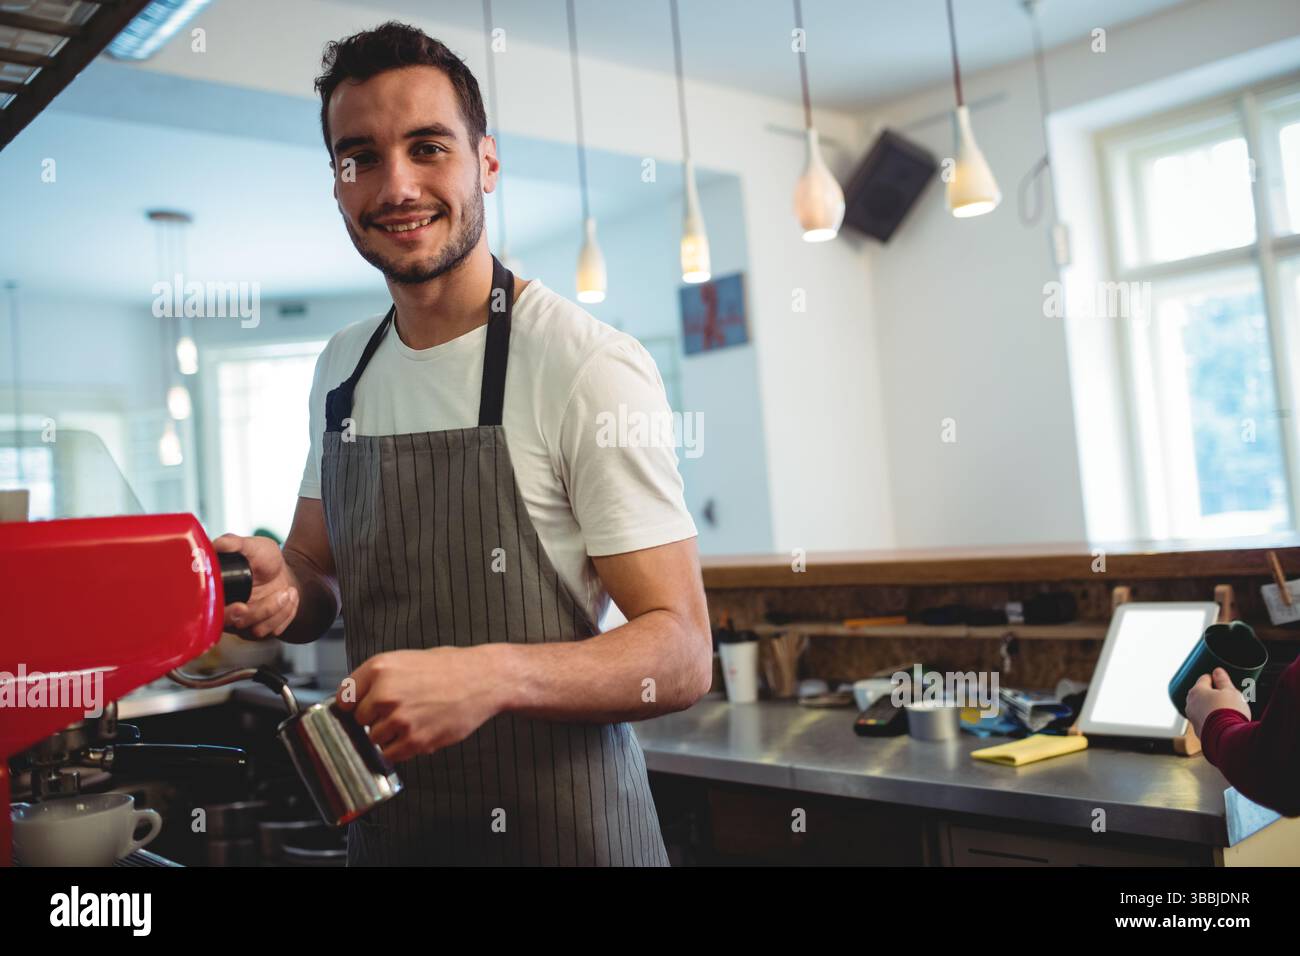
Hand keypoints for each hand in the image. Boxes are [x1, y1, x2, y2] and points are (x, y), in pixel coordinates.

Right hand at [212, 533, 298, 639]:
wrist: (282, 570)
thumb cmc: (262, 558)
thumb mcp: (251, 546)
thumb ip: (234, 543)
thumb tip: (218, 544)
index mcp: (216, 595)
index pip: (214, 614)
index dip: (228, 613)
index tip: (242, 606)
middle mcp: (226, 613)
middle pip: (238, 624)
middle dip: (261, 611)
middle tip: (280, 595)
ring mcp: (244, 624)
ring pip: (258, 630)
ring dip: (278, 609)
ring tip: (289, 590)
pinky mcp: (261, 629)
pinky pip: (273, 630)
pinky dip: (286, 613)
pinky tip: (290, 597)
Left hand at [338, 646, 507, 763]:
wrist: (483, 679)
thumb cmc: (450, 668)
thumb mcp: (406, 660)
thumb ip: (378, 679)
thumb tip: (356, 700)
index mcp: (379, 669)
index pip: (343, 698)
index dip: (352, 705)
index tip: (357, 710)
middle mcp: (384, 694)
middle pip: (358, 721)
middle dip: (374, 719)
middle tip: (397, 711)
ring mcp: (398, 719)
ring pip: (375, 739)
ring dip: (389, 735)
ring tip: (412, 720)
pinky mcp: (414, 740)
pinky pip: (391, 754)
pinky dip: (401, 749)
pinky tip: (418, 732)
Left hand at [1185, 667, 1251, 737]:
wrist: (1228, 738)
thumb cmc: (1229, 711)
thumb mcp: (1230, 691)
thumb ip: (1223, 680)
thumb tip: (1217, 671)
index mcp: (1197, 691)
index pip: (1205, 678)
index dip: (1216, 679)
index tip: (1225, 683)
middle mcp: (1190, 703)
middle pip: (1202, 693)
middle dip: (1214, 694)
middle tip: (1229, 698)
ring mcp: (1192, 718)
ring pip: (1202, 707)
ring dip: (1212, 707)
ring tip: (1228, 711)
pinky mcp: (1198, 730)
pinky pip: (1205, 720)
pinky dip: (1212, 719)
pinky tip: (1223, 722)